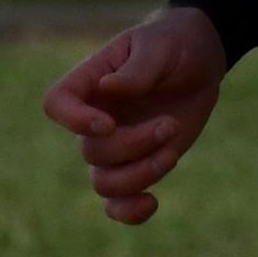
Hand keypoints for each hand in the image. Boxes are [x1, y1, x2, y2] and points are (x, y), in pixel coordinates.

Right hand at [39, 8, 227, 225]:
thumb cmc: (173, 44)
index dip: (74, 121)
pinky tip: (153, 203)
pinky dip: (130, 212)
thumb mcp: (158, 47)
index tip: (109, 123)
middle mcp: (95, 118)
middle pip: (92, 151)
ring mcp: (116, 146)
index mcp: (90, 83)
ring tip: (173, 152)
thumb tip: (106, 89)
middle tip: (170, 124)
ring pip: (104, 183)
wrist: (201, 61)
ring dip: (140, 175)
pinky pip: (118, 203)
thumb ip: (135, 70)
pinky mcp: (138, 165)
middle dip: (134, 145)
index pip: (56, 104)